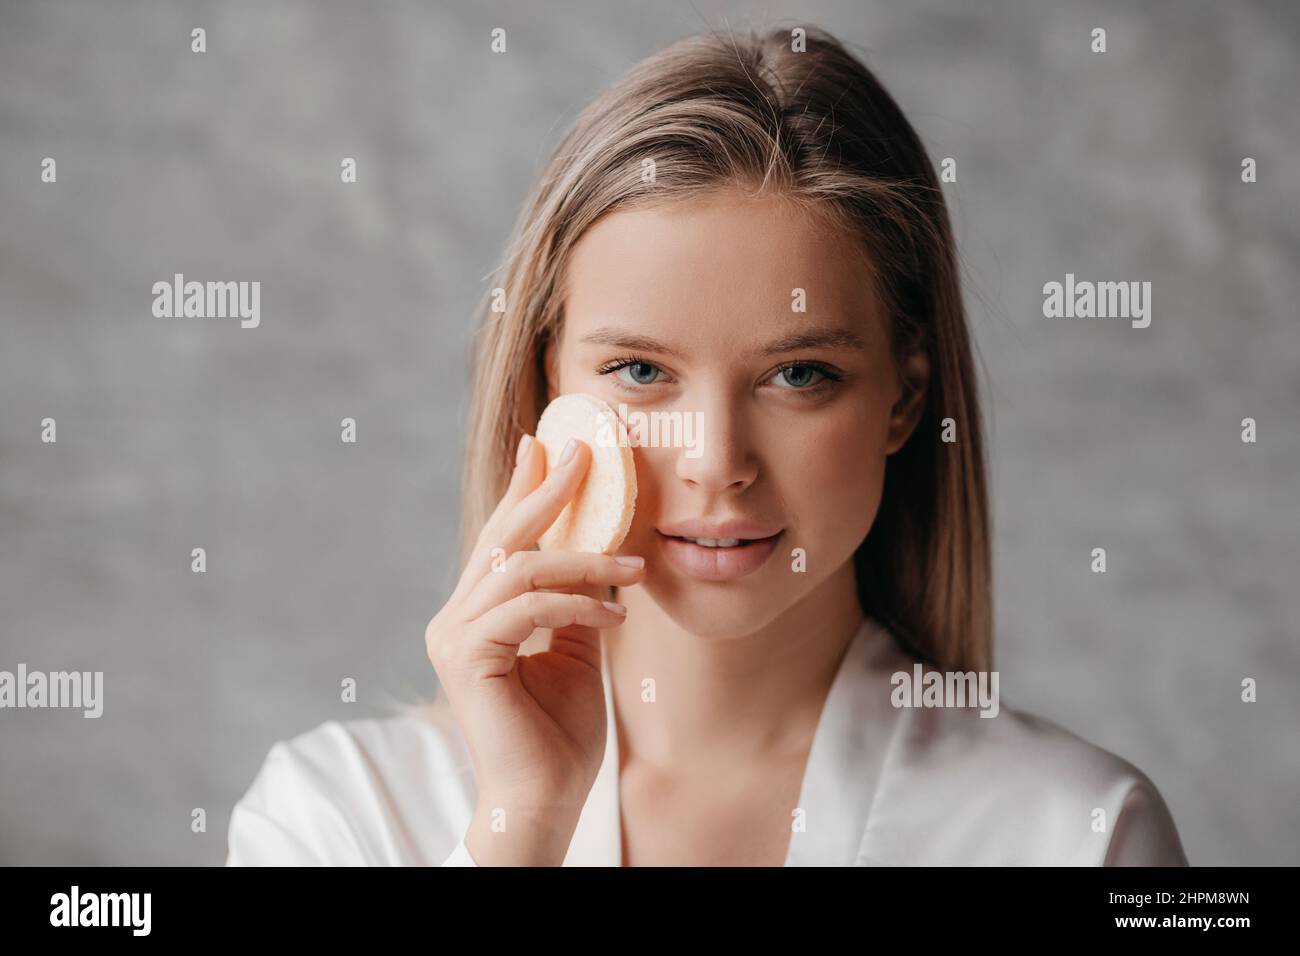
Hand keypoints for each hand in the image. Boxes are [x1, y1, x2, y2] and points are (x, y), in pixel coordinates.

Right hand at [425, 434, 643, 863]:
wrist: (544, 798)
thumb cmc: (560, 731)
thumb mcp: (577, 647)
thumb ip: (575, 598)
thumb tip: (597, 546)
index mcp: (478, 614)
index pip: (504, 539)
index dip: (526, 489)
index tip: (551, 447)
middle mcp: (456, 618)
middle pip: (503, 537)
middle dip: (546, 490)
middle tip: (585, 453)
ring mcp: (454, 635)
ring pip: (519, 566)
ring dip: (585, 559)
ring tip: (633, 567)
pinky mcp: (465, 656)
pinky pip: (526, 605)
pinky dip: (576, 601)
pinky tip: (614, 614)